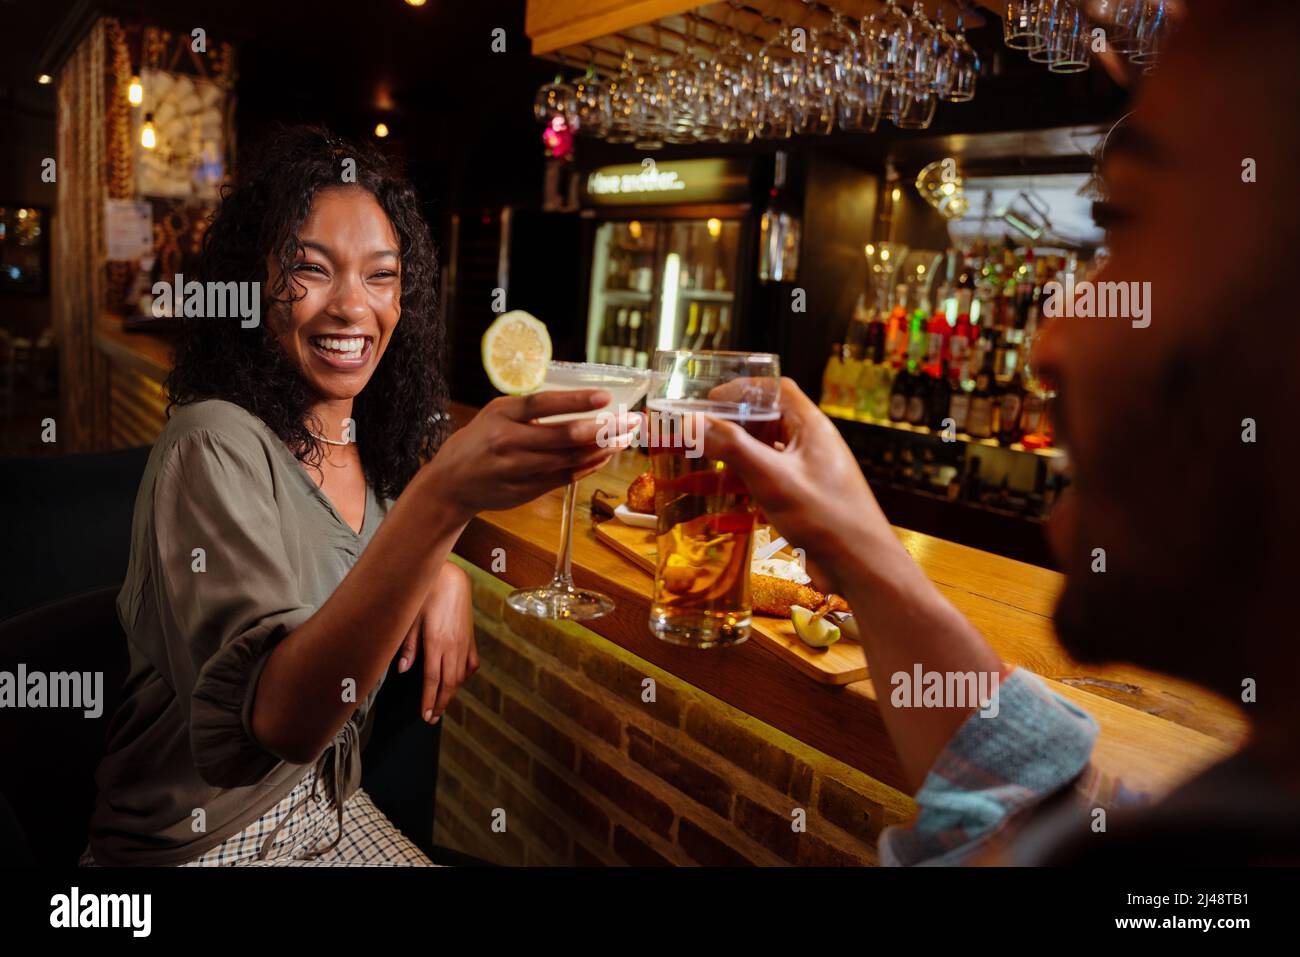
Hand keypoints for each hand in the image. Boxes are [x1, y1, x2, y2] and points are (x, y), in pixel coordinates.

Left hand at [396, 562, 476, 723]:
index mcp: (437, 643)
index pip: (433, 680)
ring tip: (443, 704)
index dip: (429, 700)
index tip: (426, 715)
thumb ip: (408, 645)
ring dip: (451, 693)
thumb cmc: (428, 593)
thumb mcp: (412, 617)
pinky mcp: (470, 637)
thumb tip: (403, 670)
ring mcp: (464, 643)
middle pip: (448, 683)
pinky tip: (459, 680)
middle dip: (441, 703)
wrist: (452, 577)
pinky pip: (470, 662)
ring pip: (460, 676)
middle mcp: (453, 646)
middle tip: (433, 718)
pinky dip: (465, 675)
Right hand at [426, 390, 637, 520]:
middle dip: (602, 428)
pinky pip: (564, 478)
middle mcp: (508, 442)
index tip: (605, 398)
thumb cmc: (480, 441)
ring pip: (568, 459)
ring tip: (624, 439)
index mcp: (502, 415)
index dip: (575, 401)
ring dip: (601, 449)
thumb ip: (531, 409)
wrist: (451, 483)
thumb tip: (579, 404)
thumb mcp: (497, 414)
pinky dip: (588, 467)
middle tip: (630, 421)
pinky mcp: (524, 491)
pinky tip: (605, 456)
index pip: (543, 404)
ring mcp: (516, 470)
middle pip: (563, 436)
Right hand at [700, 377, 902, 592]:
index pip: (776, 392)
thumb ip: (733, 448)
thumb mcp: (773, 479)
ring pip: (756, 465)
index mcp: (810, 429)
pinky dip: (737, 504)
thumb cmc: (829, 518)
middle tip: (687, 440)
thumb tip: (694, 422)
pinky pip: (762, 495)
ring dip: (722, 473)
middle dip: (722, 435)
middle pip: (760, 428)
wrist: (862, 569)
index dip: (742, 391)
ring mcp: (804, 478)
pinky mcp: (800, 506)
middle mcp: (808, 448)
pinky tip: (712, 519)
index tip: (709, 400)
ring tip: (683, 482)